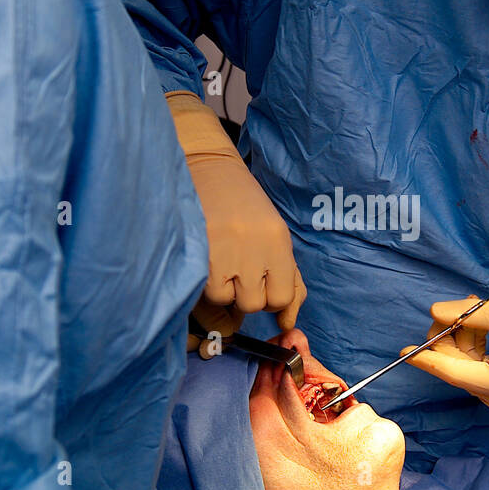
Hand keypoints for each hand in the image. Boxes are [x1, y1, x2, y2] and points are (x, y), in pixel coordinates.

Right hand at [167, 92, 304, 345]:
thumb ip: (289, 279)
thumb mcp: (274, 236)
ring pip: (228, 301)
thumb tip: (288, 322)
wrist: (206, 168)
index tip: (261, 282)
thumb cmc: (244, 206)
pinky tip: (207, 260)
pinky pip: (207, 291)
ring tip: (221, 263)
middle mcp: (256, 247)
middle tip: (238, 271)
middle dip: (246, 295)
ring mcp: (226, 250)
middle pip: (255, 304)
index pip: (283, 298)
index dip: (270, 296)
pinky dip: (206, 283)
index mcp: (279, 241)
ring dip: (224, 290)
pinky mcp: (199, 252)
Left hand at [402, 286, 488, 417]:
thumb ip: (470, 314)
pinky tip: (479, 326)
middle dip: (450, 339)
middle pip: (460, 371)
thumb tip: (434, 312)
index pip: (457, 374)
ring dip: (463, 341)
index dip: (429, 359)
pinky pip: (479, 374)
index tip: (403, 350)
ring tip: (473, 309)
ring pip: (467, 371)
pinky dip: (474, 350)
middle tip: (452, 309)